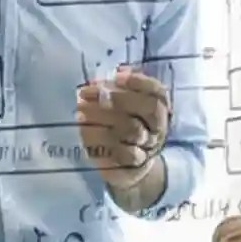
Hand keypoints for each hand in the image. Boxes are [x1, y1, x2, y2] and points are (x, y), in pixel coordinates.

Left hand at [76, 65, 169, 189]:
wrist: (130, 165)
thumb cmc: (123, 123)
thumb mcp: (123, 102)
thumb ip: (117, 86)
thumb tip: (112, 73)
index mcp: (159, 108)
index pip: (157, 92)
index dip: (139, 83)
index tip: (116, 77)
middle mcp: (158, 128)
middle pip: (148, 109)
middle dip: (117, 98)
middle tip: (86, 93)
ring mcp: (147, 149)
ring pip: (132, 131)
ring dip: (103, 119)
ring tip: (80, 113)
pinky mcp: (132, 168)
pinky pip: (120, 155)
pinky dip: (101, 141)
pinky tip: (84, 133)